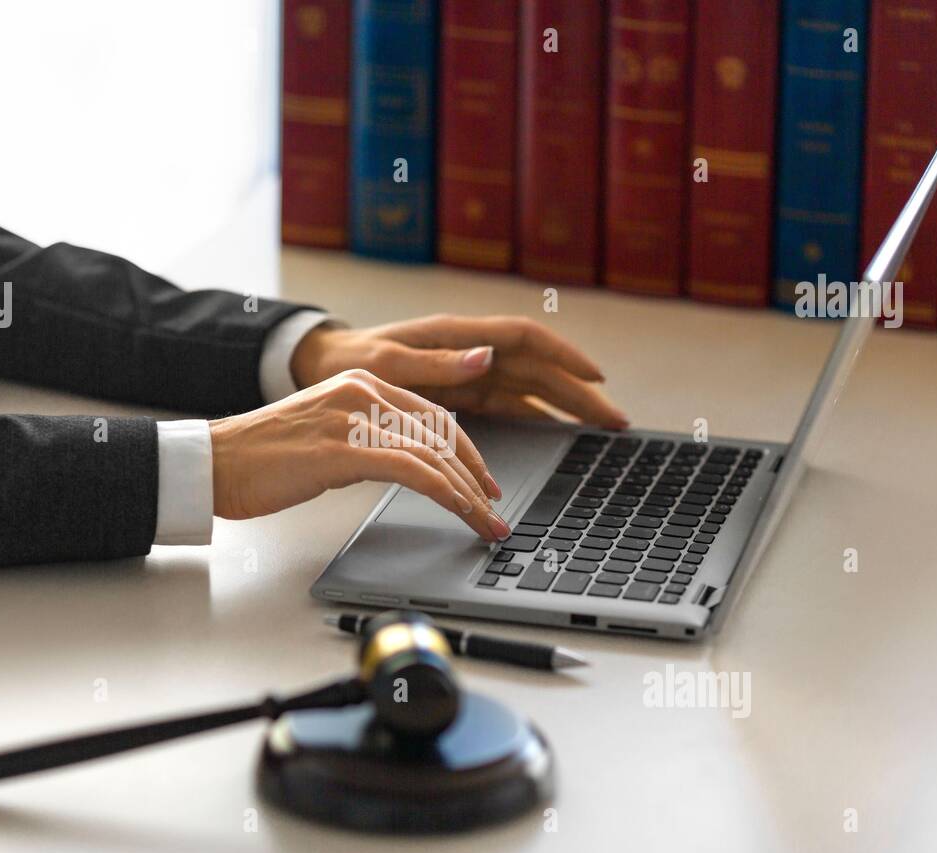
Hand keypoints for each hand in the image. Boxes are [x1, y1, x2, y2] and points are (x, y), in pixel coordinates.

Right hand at [209, 369, 511, 540]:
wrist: (214, 462)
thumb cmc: (262, 458)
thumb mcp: (326, 435)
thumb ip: (366, 439)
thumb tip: (406, 467)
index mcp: (361, 384)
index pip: (433, 415)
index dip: (466, 451)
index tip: (484, 482)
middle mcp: (362, 392)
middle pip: (441, 434)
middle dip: (476, 476)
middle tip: (495, 508)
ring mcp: (353, 417)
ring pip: (433, 453)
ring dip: (468, 493)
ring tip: (486, 522)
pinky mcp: (343, 449)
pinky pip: (411, 470)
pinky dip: (445, 494)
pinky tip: (459, 512)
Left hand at [290, 314, 627, 428]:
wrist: (320, 368)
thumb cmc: (349, 360)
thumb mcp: (387, 364)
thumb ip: (436, 364)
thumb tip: (488, 357)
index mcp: (457, 336)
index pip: (525, 340)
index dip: (565, 356)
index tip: (596, 377)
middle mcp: (471, 352)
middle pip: (539, 369)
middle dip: (580, 392)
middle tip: (616, 421)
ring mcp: (469, 374)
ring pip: (531, 388)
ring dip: (567, 407)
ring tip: (602, 430)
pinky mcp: (462, 396)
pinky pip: (510, 405)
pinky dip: (538, 417)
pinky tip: (561, 433)